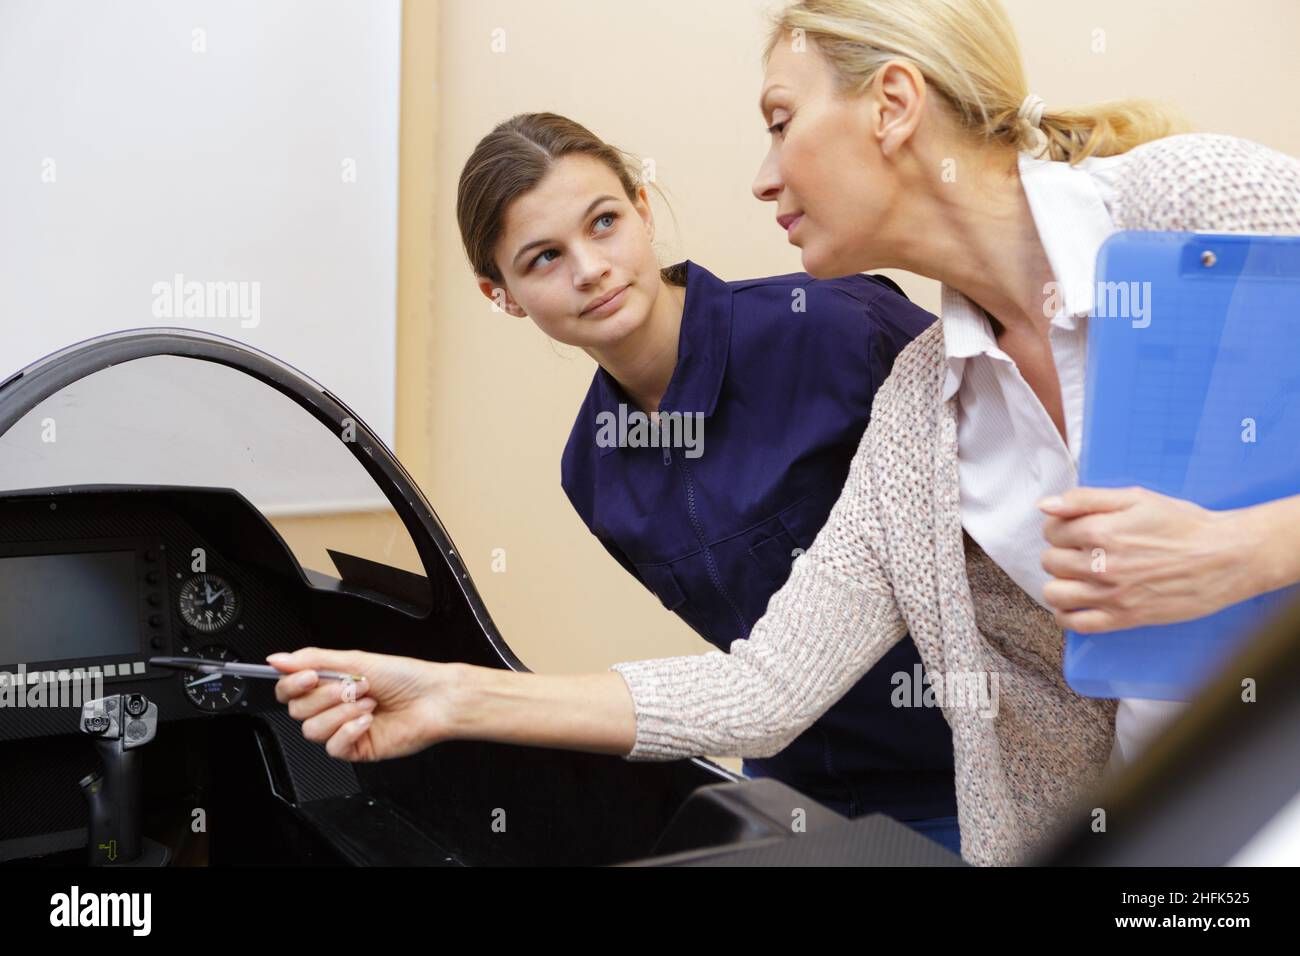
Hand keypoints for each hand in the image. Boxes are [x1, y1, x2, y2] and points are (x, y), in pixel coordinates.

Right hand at [267, 647, 460, 761]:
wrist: (435, 699)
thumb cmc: (406, 677)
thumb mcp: (356, 659)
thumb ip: (313, 659)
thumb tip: (277, 659)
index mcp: (331, 683)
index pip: (289, 690)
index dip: (291, 685)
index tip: (308, 676)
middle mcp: (334, 707)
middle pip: (297, 710)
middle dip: (324, 696)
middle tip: (353, 686)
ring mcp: (343, 729)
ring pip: (312, 731)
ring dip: (341, 712)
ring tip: (368, 702)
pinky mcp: (356, 749)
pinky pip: (334, 748)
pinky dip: (350, 730)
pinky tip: (369, 720)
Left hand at [1037, 486, 1251, 632]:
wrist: (1225, 557)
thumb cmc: (1183, 524)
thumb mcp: (1135, 498)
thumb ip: (1084, 499)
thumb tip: (1045, 505)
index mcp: (1100, 531)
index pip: (1051, 531)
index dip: (1060, 527)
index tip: (1075, 529)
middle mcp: (1100, 565)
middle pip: (1049, 561)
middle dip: (1061, 553)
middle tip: (1081, 551)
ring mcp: (1111, 595)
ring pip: (1054, 593)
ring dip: (1059, 583)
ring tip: (1075, 577)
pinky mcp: (1125, 618)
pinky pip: (1075, 624)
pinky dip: (1067, 615)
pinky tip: (1077, 603)